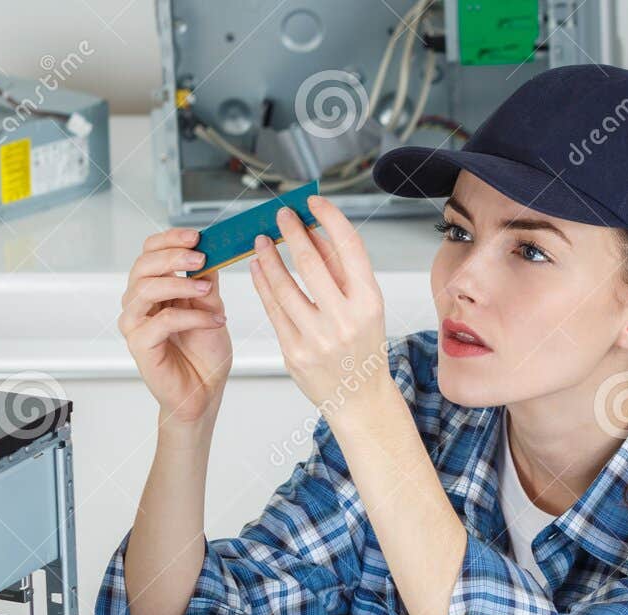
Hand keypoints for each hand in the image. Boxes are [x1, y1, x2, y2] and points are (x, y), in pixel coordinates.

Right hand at [118, 228, 232, 424]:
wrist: (205, 391)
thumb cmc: (204, 353)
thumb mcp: (211, 307)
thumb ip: (206, 280)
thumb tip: (212, 248)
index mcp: (153, 289)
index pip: (149, 252)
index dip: (169, 239)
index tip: (197, 235)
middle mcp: (138, 303)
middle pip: (143, 266)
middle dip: (173, 257)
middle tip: (200, 256)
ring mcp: (135, 323)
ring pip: (147, 289)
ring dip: (180, 283)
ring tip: (207, 290)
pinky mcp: (139, 345)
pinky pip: (162, 321)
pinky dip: (191, 317)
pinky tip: (214, 321)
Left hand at [249, 195, 392, 419]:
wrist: (359, 399)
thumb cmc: (362, 350)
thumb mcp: (365, 308)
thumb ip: (342, 272)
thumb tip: (316, 232)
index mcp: (369, 302)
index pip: (349, 246)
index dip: (328, 217)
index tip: (312, 201)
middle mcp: (345, 319)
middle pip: (310, 261)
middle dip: (291, 230)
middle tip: (280, 215)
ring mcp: (318, 337)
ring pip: (284, 285)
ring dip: (269, 256)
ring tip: (261, 240)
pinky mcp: (295, 352)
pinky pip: (272, 309)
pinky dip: (262, 284)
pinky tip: (258, 268)